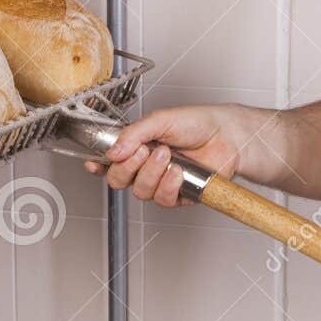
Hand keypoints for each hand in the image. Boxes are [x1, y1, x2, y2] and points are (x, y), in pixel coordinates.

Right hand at [83, 105, 242, 207]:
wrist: (227, 134)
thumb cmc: (197, 123)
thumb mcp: (160, 120)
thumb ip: (133, 134)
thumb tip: (112, 151)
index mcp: (137, 148)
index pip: (110, 162)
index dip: (98, 166)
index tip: (94, 163)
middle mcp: (146, 167)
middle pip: (119, 181)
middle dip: (127, 168)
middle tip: (142, 151)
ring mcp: (162, 182)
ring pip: (140, 191)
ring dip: (152, 173)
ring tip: (167, 154)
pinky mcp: (179, 195)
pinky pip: (163, 199)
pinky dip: (169, 185)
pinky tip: (178, 171)